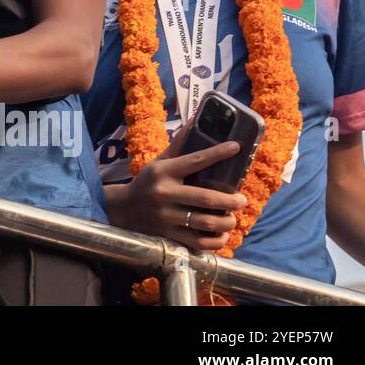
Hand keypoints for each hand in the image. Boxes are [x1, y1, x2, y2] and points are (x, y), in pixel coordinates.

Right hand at [103, 128, 247, 251]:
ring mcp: (166, 216)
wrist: (123, 209)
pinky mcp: (168, 235)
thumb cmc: (147, 182)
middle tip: (241, 199)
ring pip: (205, 222)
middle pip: (205, 198)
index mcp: (163, 172)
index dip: (218, 153)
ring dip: (227, 221)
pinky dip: (216, 241)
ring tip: (233, 217)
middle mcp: (164, 193)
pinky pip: (198, 242)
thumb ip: (178, 147)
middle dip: (230, 200)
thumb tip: (195, 122)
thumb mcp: (158, 162)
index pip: (195, 160)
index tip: (237, 148)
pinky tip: (222, 234)